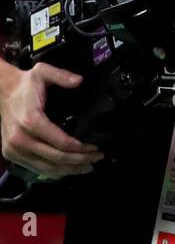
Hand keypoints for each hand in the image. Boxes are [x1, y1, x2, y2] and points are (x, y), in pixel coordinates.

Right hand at [0, 62, 101, 177]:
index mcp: (30, 121)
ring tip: (87, 167)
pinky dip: (54, 171)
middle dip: (80, 161)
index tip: (95, 147)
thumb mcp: (43, 72)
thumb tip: (79, 81)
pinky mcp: (10, 154)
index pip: (61, 143)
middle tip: (97, 158)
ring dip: (70, 170)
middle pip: (57, 158)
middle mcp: (21, 139)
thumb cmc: (25, 84)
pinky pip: (36, 168)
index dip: (81, 149)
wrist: (1, 91)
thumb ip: (61, 75)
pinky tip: (68, 168)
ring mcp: (14, 149)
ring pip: (47, 168)